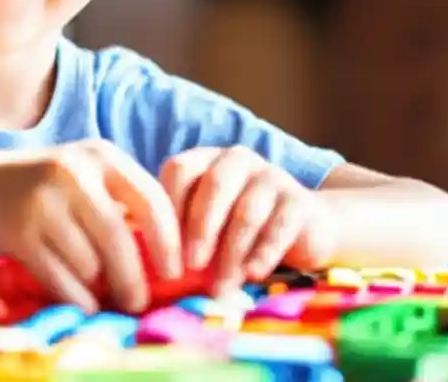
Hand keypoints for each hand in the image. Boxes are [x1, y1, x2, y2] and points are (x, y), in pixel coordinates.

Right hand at [0, 139, 181, 313]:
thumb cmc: (46, 190)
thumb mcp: (86, 178)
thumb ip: (123, 204)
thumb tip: (169, 259)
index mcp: (101, 156)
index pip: (150, 200)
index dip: (168, 242)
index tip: (175, 273)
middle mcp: (71, 172)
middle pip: (118, 238)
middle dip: (134, 279)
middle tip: (139, 302)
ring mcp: (41, 201)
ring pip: (89, 263)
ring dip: (99, 289)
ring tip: (102, 296)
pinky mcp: (17, 232)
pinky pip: (60, 278)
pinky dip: (76, 297)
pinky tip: (81, 302)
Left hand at [160, 146, 336, 296]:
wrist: (301, 230)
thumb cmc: (236, 231)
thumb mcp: (205, 226)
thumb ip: (177, 233)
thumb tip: (146, 264)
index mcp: (206, 160)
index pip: (180, 170)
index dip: (169, 208)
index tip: (163, 250)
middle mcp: (237, 159)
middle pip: (214, 185)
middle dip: (200, 229)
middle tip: (191, 267)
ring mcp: (271, 176)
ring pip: (247, 212)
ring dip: (231, 254)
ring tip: (221, 287)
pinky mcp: (298, 201)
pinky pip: (279, 226)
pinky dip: (263, 252)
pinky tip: (253, 274)